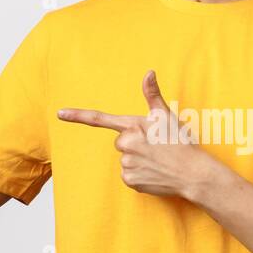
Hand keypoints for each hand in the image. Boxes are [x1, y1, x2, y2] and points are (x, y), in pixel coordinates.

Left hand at [57, 70, 219, 199]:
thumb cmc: (180, 142)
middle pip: (120, 142)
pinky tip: (154, 172)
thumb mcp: (166, 116)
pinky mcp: (130, 180)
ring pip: (125, 159)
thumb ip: (152, 94)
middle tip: (155, 147)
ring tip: (157, 160)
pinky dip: (139, 174)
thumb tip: (149, 72)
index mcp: (133, 125)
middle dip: (134, 143)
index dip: (78, 115)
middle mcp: (126, 144)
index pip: (100, 119)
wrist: (192, 172)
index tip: (60, 113)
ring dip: (138, 159)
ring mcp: (127, 163)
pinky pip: (128, 175)